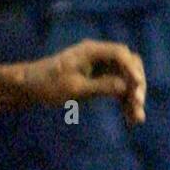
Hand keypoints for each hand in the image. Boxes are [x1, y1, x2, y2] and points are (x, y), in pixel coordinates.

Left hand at [26, 40, 146, 127]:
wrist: (31, 86)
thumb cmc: (48, 85)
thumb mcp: (74, 89)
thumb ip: (100, 86)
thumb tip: (125, 87)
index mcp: (91, 50)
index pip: (120, 54)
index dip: (132, 69)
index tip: (138, 86)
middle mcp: (99, 55)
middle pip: (128, 65)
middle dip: (136, 85)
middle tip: (138, 105)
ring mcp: (100, 66)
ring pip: (125, 79)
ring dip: (132, 97)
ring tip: (137, 119)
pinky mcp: (99, 78)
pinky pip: (117, 88)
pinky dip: (124, 101)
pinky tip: (131, 119)